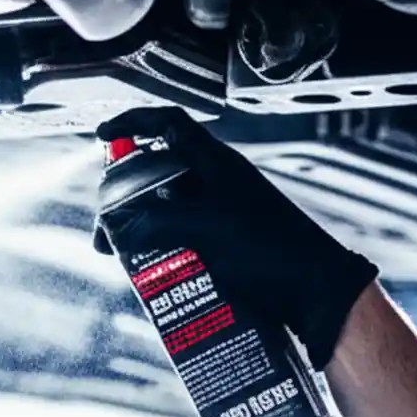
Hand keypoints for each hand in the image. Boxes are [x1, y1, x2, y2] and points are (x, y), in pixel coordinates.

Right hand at [93, 107, 377, 368]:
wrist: (315, 292)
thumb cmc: (272, 250)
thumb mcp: (206, 229)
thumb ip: (157, 222)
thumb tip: (121, 229)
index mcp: (214, 163)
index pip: (168, 125)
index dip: (132, 123)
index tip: (101, 136)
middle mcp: (215, 183)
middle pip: (155, 174)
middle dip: (123, 197)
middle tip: (106, 227)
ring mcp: (218, 213)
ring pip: (164, 211)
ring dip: (139, 230)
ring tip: (123, 256)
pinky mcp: (221, 243)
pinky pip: (179, 239)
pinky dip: (159, 252)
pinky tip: (151, 271)